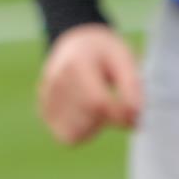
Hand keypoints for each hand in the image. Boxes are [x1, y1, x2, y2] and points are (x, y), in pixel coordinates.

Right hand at [38, 22, 141, 144]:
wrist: (76, 42)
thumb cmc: (105, 53)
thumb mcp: (124, 60)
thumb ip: (132, 87)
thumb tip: (134, 120)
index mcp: (76, 64)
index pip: (98, 103)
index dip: (121, 115)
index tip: (134, 112)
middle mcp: (56, 80)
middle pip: (85, 120)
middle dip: (108, 122)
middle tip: (116, 107)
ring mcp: (46, 95)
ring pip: (73, 133)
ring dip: (92, 130)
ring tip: (100, 112)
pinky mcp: (43, 108)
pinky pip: (64, 135)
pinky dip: (80, 132)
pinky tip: (87, 116)